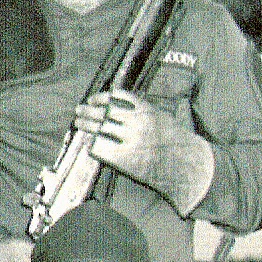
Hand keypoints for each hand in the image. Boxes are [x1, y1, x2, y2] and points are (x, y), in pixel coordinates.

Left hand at [74, 91, 214, 208]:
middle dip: (89, 111)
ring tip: (78, 123)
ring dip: (86, 125)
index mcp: (146, 110)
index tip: (92, 99)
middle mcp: (136, 123)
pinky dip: (94, 145)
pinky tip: (90, 144)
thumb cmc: (176, 141)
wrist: (183, 164)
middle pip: (104, 113)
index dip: (101, 97)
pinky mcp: (124, 158)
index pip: (117, 98)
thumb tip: (130, 101)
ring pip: (100, 129)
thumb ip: (147, 109)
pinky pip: (101, 148)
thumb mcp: (164, 117)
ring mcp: (129, 141)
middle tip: (78, 110)